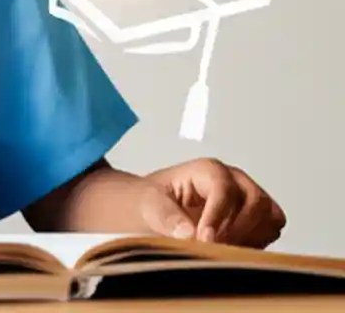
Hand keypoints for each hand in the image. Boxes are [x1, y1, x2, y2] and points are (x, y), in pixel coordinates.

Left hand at [142, 158, 285, 248]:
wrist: (154, 208)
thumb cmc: (153, 201)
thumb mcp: (148, 204)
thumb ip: (166, 217)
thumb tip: (188, 234)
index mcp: (207, 170)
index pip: (224, 189)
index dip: (217, 216)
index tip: (204, 238)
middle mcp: (233, 180)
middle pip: (255, 201)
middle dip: (236, 229)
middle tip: (212, 246)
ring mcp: (247, 197)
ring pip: (269, 216)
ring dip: (249, 237)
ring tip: (221, 248)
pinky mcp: (255, 217)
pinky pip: (271, 231)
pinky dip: (257, 244)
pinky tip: (232, 249)